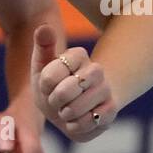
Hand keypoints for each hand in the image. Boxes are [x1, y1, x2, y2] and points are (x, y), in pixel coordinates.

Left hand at [30, 23, 118, 142]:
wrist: (71, 105)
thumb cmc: (53, 84)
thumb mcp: (41, 65)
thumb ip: (42, 45)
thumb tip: (44, 27)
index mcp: (78, 54)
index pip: (52, 72)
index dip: (44, 85)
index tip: (46, 86)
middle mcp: (96, 69)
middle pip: (65, 91)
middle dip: (54, 101)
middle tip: (55, 100)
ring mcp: (105, 90)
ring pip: (76, 109)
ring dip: (64, 114)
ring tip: (65, 110)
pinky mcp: (111, 110)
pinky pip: (87, 123)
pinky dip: (75, 126)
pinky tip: (75, 120)